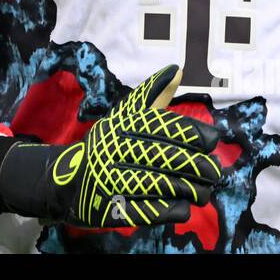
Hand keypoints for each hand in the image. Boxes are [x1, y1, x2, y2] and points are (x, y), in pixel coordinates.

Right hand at [0, 64, 222, 227]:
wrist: (64, 181)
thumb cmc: (106, 146)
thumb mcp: (124, 117)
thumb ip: (153, 95)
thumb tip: (178, 69)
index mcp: (119, 125)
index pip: (162, 126)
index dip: (192, 133)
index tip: (213, 141)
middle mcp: (112, 149)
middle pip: (164, 157)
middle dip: (197, 166)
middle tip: (215, 173)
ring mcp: (109, 180)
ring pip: (160, 185)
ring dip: (189, 190)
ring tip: (205, 192)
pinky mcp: (109, 209)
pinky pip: (148, 211)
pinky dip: (171, 209)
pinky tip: (184, 207)